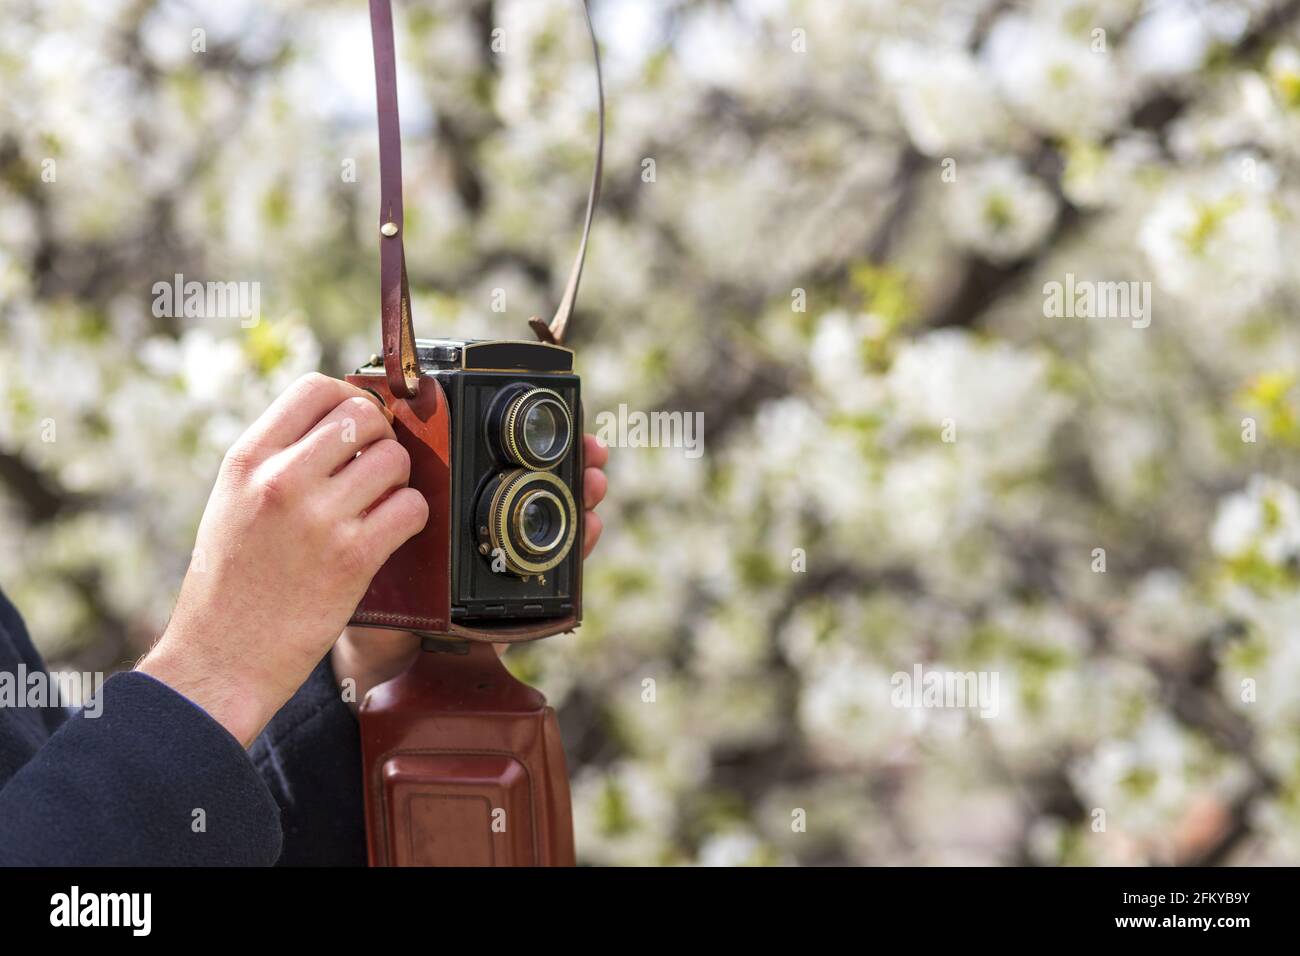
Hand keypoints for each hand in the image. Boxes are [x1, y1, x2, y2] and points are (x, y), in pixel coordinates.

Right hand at [138, 373, 427, 746]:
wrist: (221, 658)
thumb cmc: (227, 585)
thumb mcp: (231, 501)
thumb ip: (277, 459)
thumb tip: (337, 424)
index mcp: (248, 460)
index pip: (316, 388)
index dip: (350, 397)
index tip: (358, 421)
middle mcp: (282, 480)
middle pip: (363, 416)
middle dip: (379, 437)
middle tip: (373, 464)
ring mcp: (319, 518)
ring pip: (394, 460)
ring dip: (396, 479)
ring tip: (377, 504)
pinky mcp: (353, 558)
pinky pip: (410, 508)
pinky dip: (410, 516)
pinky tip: (389, 532)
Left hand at [332, 433, 609, 706]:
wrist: (383, 661)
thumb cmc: (372, 598)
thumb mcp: (375, 547)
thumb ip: (381, 511)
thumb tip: (387, 452)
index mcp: (452, 506)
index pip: (493, 462)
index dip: (522, 437)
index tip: (548, 415)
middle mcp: (485, 528)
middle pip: (535, 483)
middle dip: (569, 461)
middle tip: (589, 450)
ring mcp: (508, 560)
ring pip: (554, 518)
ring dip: (581, 496)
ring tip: (594, 482)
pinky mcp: (522, 598)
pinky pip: (557, 568)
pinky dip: (577, 545)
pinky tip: (590, 527)